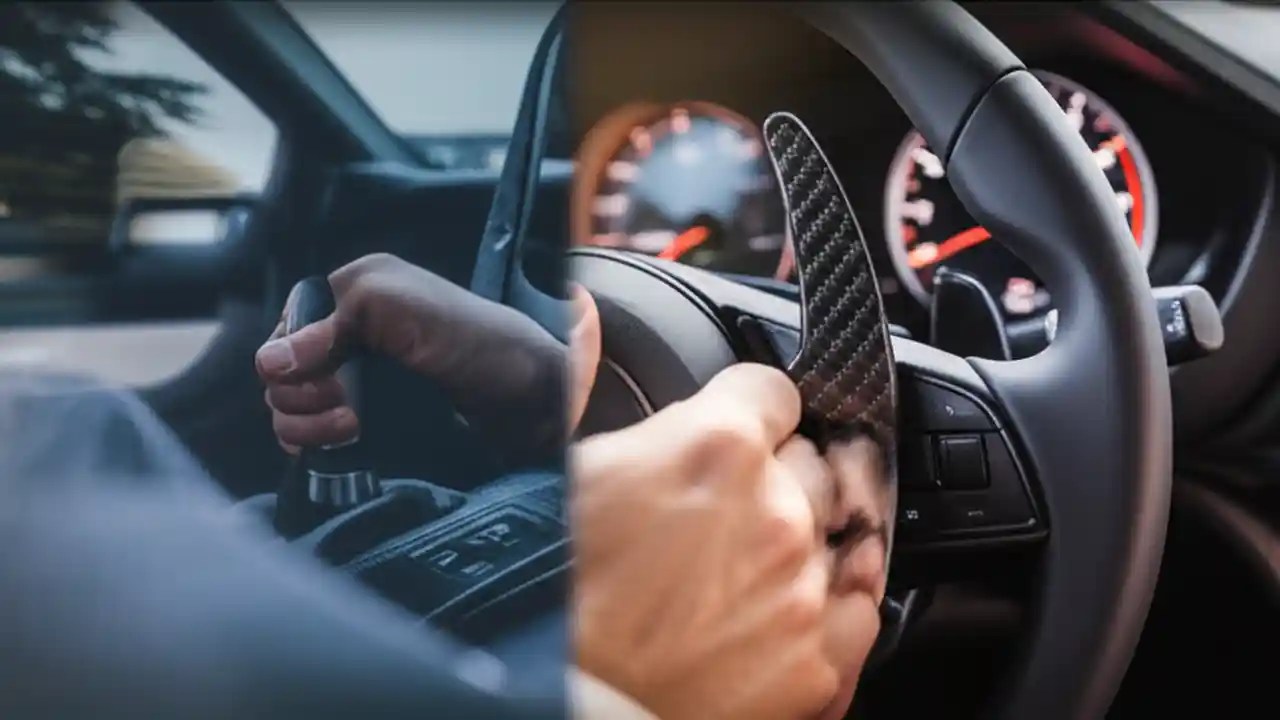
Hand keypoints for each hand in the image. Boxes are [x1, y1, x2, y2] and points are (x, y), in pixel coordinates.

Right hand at [254, 253, 567, 460]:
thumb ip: (334, 324)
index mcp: (357, 291)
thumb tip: (269, 363)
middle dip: (303, 394)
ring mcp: (362, 378)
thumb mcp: (402, 311)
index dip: (293, 356)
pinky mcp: (373, 419)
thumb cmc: (476, 343)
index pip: (288, 325)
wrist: (531, 399)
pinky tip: (346, 442)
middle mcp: (354, 331)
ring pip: (294, 406)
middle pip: (285, 370)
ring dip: (310, 422)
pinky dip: (318, 442)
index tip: (324, 378)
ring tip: (352, 428)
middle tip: (346, 407)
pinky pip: (318, 433)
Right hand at [572, 360, 890, 719]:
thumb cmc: (540, 595)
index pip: (774, 388)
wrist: (554, 706)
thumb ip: (581, 375)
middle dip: (776, 475)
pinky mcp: (817, 664)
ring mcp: (805, 589)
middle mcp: (779, 508)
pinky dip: (833, 606)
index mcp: (717, 443)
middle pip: (814, 460)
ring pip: (842, 532)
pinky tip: (785, 611)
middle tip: (718, 515)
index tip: (734, 429)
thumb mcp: (551, 466)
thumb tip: (582, 309)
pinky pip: (862, 611)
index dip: (746, 407)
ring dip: (803, 542)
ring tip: (743, 570)